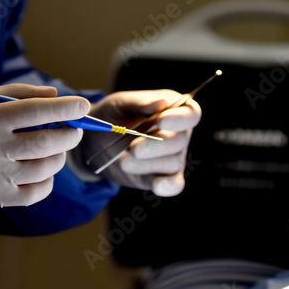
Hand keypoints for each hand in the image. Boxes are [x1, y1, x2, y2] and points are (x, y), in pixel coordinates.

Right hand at [0, 84, 89, 207]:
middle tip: (75, 128)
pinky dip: (46, 180)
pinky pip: (36, 193)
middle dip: (70, 134)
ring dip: (58, 156)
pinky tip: (40, 169)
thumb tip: (56, 97)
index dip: (66, 108)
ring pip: (46, 168)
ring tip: (54, 147)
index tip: (83, 106)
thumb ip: (15, 95)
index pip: (37, 111)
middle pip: (48, 142)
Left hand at [77, 89, 201, 195]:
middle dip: (156, 145)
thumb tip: (163, 102)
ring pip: (172, 163)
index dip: (180, 118)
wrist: (97, 141)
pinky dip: (167, 186)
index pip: (191, 114)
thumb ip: (142, 102)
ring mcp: (172, 157)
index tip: (161, 121)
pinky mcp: (162, 176)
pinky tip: (156, 185)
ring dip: (147, 164)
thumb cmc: (113, 116)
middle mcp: (178, 134)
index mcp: (173, 110)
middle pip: (180, 140)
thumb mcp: (122, 103)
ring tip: (123, 161)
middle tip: (133, 148)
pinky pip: (174, 184)